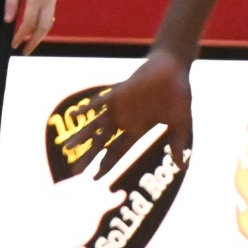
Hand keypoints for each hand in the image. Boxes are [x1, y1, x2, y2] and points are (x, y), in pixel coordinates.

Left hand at [69, 51, 193, 178]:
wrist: (175, 68)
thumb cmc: (178, 95)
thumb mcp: (179, 124)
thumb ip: (176, 144)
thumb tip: (181, 166)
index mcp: (137, 129)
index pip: (117, 152)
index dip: (106, 165)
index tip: (95, 179)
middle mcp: (124, 120)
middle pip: (102, 143)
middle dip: (89, 158)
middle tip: (75, 172)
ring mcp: (119, 106)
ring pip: (96, 125)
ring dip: (82, 137)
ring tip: (67, 148)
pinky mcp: (119, 93)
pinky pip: (99, 102)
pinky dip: (87, 108)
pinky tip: (74, 116)